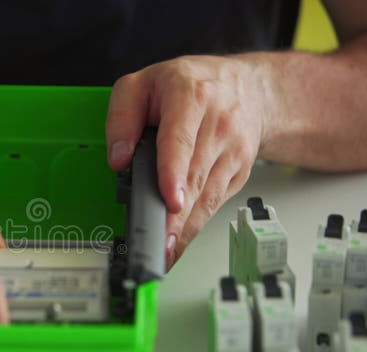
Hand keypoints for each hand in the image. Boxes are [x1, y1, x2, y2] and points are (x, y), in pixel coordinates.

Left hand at [106, 55, 264, 268]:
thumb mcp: (142, 83)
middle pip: (194, 176)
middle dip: (176, 215)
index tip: (171, 200)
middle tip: (159, 243)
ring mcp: (232, 151)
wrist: (248, 87)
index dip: (174, 173)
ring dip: (187, 228)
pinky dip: (196, 224)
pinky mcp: (238, 172)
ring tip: (166, 252)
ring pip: (208, 195)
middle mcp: (217, 125)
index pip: (180, 140)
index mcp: (190, 98)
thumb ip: (121, 117)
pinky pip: (215, 203)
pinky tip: (179, 241)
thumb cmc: (189, 84)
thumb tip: (118, 158)